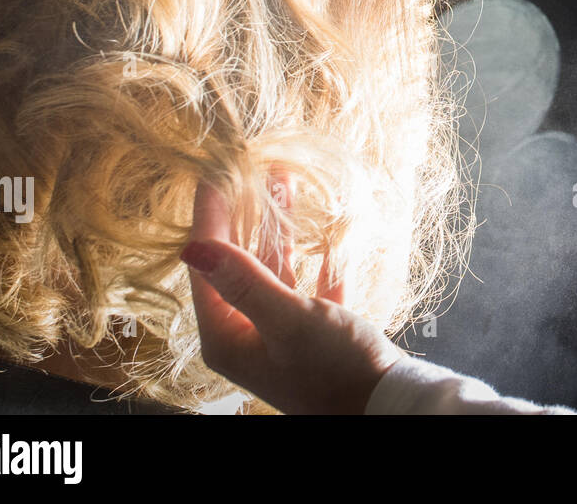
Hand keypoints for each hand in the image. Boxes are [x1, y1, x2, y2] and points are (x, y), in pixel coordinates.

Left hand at [181, 178, 402, 413]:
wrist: (384, 407)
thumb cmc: (332, 369)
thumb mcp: (288, 318)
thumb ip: (243, 280)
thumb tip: (192, 247)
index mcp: (228, 336)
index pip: (209, 264)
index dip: (211, 216)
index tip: (213, 173)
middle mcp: (249, 334)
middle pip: (239, 262)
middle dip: (246, 214)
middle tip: (247, 168)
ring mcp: (282, 334)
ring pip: (275, 269)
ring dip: (281, 228)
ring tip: (285, 182)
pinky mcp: (317, 334)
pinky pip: (310, 286)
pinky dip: (316, 260)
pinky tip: (326, 239)